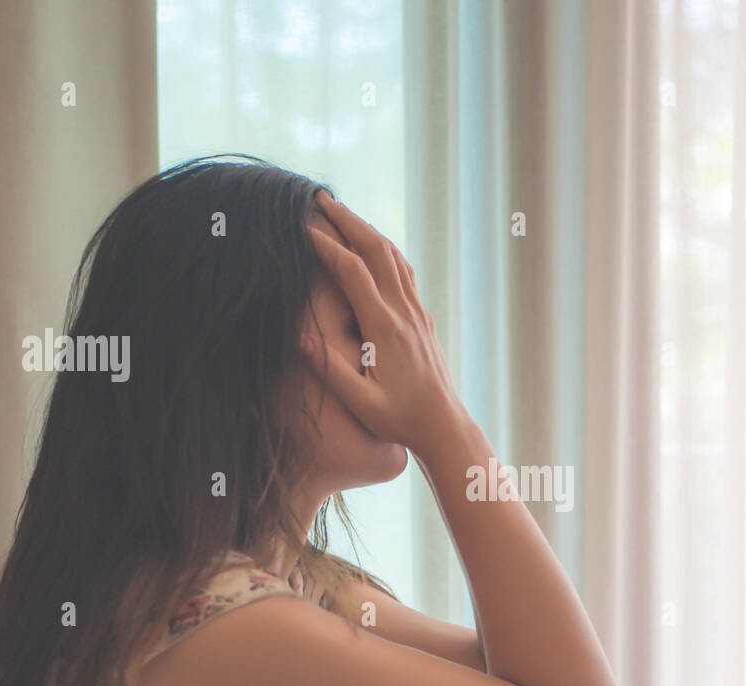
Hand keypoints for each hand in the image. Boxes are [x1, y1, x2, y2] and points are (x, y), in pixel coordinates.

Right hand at [301, 191, 466, 453]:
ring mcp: (417, 313)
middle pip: (377, 251)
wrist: (444, 426)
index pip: (354, 272)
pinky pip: (403, 273)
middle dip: (348, 221)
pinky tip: (373, 247)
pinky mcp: (422, 319)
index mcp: (386, 328)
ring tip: (342, 213)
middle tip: (320, 199)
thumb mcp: (362, 402)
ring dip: (367, 230)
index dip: (327, 246)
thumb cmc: (400, 419)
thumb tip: (301, 336)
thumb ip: (331, 370)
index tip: (302, 227)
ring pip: (394, 257)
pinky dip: (384, 250)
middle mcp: (405, 312)